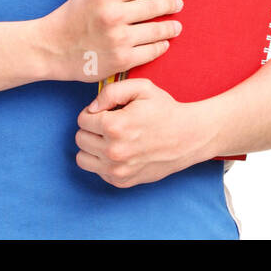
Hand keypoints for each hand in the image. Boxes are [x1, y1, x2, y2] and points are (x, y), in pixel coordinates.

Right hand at [38, 0, 183, 82]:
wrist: (51, 48)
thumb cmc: (72, 17)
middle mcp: (114, 15)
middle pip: (157, 6)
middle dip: (172, 4)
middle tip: (177, 4)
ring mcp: (119, 39)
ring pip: (158, 31)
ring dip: (171, 27)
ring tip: (176, 26)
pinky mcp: (121, 60)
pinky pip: (151, 51)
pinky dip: (160, 46)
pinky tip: (163, 42)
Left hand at [74, 78, 214, 187]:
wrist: (189, 137)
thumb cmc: (165, 110)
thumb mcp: (141, 88)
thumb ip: (111, 92)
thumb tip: (91, 108)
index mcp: (115, 126)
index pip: (82, 120)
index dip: (94, 112)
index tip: (108, 112)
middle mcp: (114, 151)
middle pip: (80, 138)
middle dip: (91, 129)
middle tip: (110, 124)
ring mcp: (118, 170)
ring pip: (83, 158)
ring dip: (92, 147)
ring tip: (110, 139)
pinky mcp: (123, 181)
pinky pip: (97, 172)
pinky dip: (102, 161)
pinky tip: (119, 151)